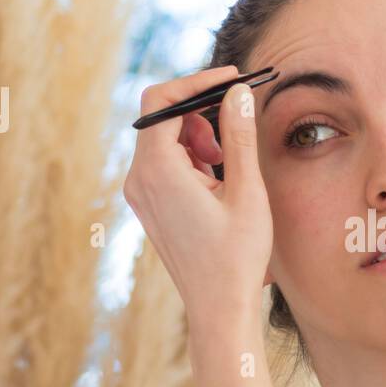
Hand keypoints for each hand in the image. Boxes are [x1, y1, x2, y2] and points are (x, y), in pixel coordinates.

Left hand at [123, 65, 273, 319]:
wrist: (219, 308)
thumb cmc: (236, 256)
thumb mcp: (247, 191)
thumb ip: (239, 136)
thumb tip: (238, 92)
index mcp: (157, 171)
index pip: (161, 101)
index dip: (196, 82)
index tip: (232, 78)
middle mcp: (138, 179)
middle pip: (161, 118)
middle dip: (200, 114)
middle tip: (235, 133)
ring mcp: (140, 194)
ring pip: (164, 141)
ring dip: (198, 138)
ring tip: (228, 168)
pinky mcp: (149, 205)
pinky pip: (164, 164)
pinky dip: (191, 159)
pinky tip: (218, 184)